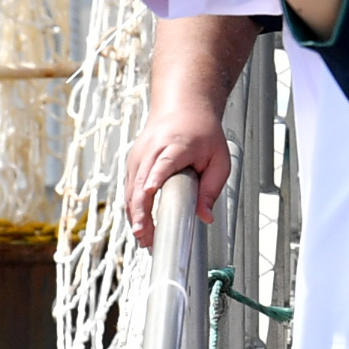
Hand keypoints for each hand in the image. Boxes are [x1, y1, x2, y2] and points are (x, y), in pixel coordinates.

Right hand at [121, 101, 232, 246]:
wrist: (182, 107)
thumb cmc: (202, 132)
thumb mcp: (219, 158)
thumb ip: (212, 188)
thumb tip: (205, 216)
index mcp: (176, 145)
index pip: (163, 161)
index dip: (156, 176)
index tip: (150, 190)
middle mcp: (152, 150)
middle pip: (141, 182)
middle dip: (141, 211)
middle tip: (146, 237)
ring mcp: (139, 156)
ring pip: (131, 190)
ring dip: (135, 216)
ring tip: (146, 241)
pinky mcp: (133, 164)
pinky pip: (130, 190)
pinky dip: (133, 209)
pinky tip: (141, 228)